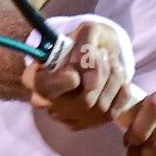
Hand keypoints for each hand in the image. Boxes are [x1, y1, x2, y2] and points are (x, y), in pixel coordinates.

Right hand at [22, 20, 137, 130]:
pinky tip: (118, 81)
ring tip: (112, 64)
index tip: (76, 72)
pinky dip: (120, 93)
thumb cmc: (88, 42)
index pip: (45, 88)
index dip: (64, 81)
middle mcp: (45, 101)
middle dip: (100, 75)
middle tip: (103, 55)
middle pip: (82, 101)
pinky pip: (111, 114)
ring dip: (113, 81)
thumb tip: (88, 77)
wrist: (101, 55)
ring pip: (99, 107)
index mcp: (35, 77)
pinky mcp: (84, 123)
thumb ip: (85, 46)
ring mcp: (64, 116)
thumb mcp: (88, 31)